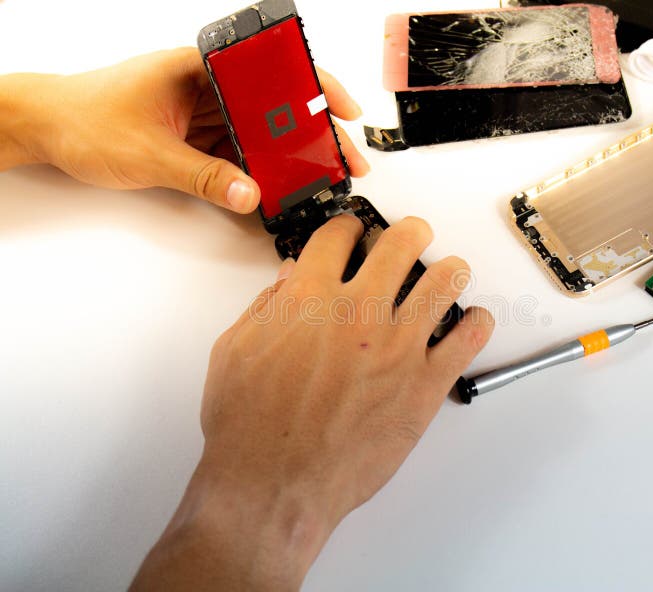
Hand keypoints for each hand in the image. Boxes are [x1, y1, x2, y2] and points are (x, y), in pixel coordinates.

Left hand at [3, 48, 368, 212]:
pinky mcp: (196, 136)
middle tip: (341, 156)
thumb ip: (204, 178)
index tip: (340, 109)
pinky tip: (275, 183)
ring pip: (258, 130)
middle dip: (310, 130)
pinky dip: (256, 168)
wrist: (45, 128)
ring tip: (316, 175)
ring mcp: (202, 112)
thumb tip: (250, 194)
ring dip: (286, 153)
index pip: (270, 70)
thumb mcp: (150, 153)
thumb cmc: (84, 118)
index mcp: (199, 69)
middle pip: (273, 105)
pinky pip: (237, 151)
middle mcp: (206, 87)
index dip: (312, 86)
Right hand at [131, 216, 493, 590]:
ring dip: (449, 269)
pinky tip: (474, 322)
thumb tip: (290, 278)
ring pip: (445, 280)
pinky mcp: (425, 385)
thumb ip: (267, 307)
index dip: (348, 225)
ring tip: (449, 271)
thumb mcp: (237, 352)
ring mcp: (398, 346)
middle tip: (413, 236)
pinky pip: (468, 341)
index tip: (353, 230)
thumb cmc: (250, 427)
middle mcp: (360, 312)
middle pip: (402, 242)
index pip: (339, 235)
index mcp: (311, 297)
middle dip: (410, 231)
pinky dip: (478, 324)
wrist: (274, 486)